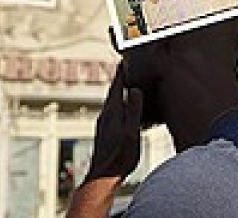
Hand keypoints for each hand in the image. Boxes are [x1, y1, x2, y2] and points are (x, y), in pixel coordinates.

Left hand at [82, 62, 143, 183]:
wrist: (103, 176)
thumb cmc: (119, 157)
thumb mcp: (131, 132)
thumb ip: (133, 110)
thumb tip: (134, 90)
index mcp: (112, 112)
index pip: (117, 86)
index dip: (121, 73)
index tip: (125, 61)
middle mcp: (105, 116)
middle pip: (113, 92)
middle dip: (119, 80)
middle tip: (125, 69)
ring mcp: (104, 125)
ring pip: (112, 103)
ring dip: (119, 93)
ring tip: (126, 87)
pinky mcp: (105, 134)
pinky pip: (112, 112)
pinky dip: (118, 105)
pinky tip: (122, 112)